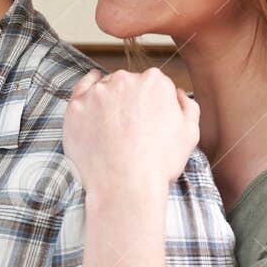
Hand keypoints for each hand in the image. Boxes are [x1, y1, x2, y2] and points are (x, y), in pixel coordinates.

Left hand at [62, 67, 199, 196]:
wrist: (126, 185)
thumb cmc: (159, 163)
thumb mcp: (190, 132)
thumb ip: (186, 105)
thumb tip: (176, 93)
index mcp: (155, 82)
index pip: (152, 84)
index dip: (150, 104)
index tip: (146, 120)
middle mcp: (125, 80)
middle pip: (127, 84)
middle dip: (128, 101)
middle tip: (128, 129)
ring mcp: (98, 93)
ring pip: (103, 89)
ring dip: (107, 102)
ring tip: (110, 129)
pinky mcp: (76, 107)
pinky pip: (79, 92)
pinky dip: (85, 96)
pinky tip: (90, 104)